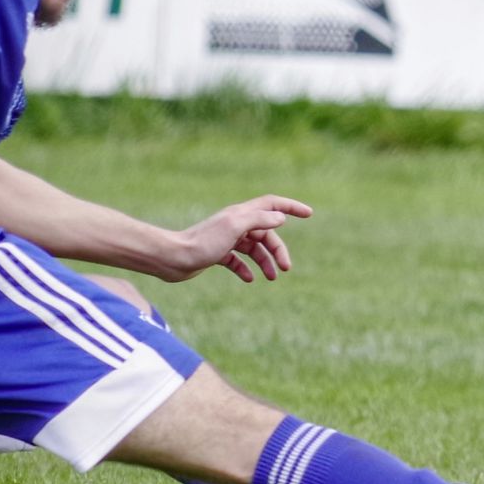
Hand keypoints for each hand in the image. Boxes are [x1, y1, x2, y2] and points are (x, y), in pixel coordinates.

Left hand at [159, 195, 313, 283]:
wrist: (174, 258)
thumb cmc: (203, 242)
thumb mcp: (235, 227)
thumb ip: (258, 219)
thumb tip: (280, 217)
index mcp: (241, 214)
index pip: (271, 204)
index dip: (291, 207)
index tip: (309, 213)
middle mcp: (235, 224)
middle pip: (266, 232)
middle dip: (278, 249)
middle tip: (285, 268)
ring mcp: (226, 239)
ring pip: (254, 248)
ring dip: (265, 261)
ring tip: (271, 277)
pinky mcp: (217, 254)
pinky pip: (238, 260)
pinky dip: (246, 268)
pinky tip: (248, 279)